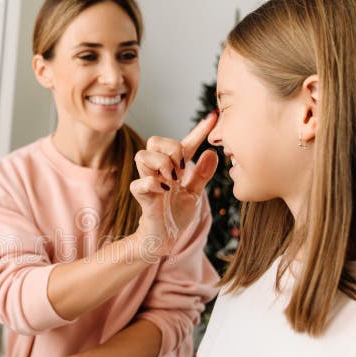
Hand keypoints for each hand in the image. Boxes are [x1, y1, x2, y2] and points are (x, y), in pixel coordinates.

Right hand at [131, 112, 218, 257]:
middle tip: (182, 168)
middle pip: (154, 140)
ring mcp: (148, 181)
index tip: (214, 117)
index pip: (185, 143)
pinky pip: (141, 182)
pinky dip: (154, 184)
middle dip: (171, 148)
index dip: (200, 129)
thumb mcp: (195, 194)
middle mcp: (159, 170)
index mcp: (175, 167)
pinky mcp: (141, 196)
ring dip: (161, 164)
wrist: (165, 239)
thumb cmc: (176, 215)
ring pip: (142, 155)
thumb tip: (213, 153)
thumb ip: (202, 175)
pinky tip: (165, 191)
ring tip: (172, 180)